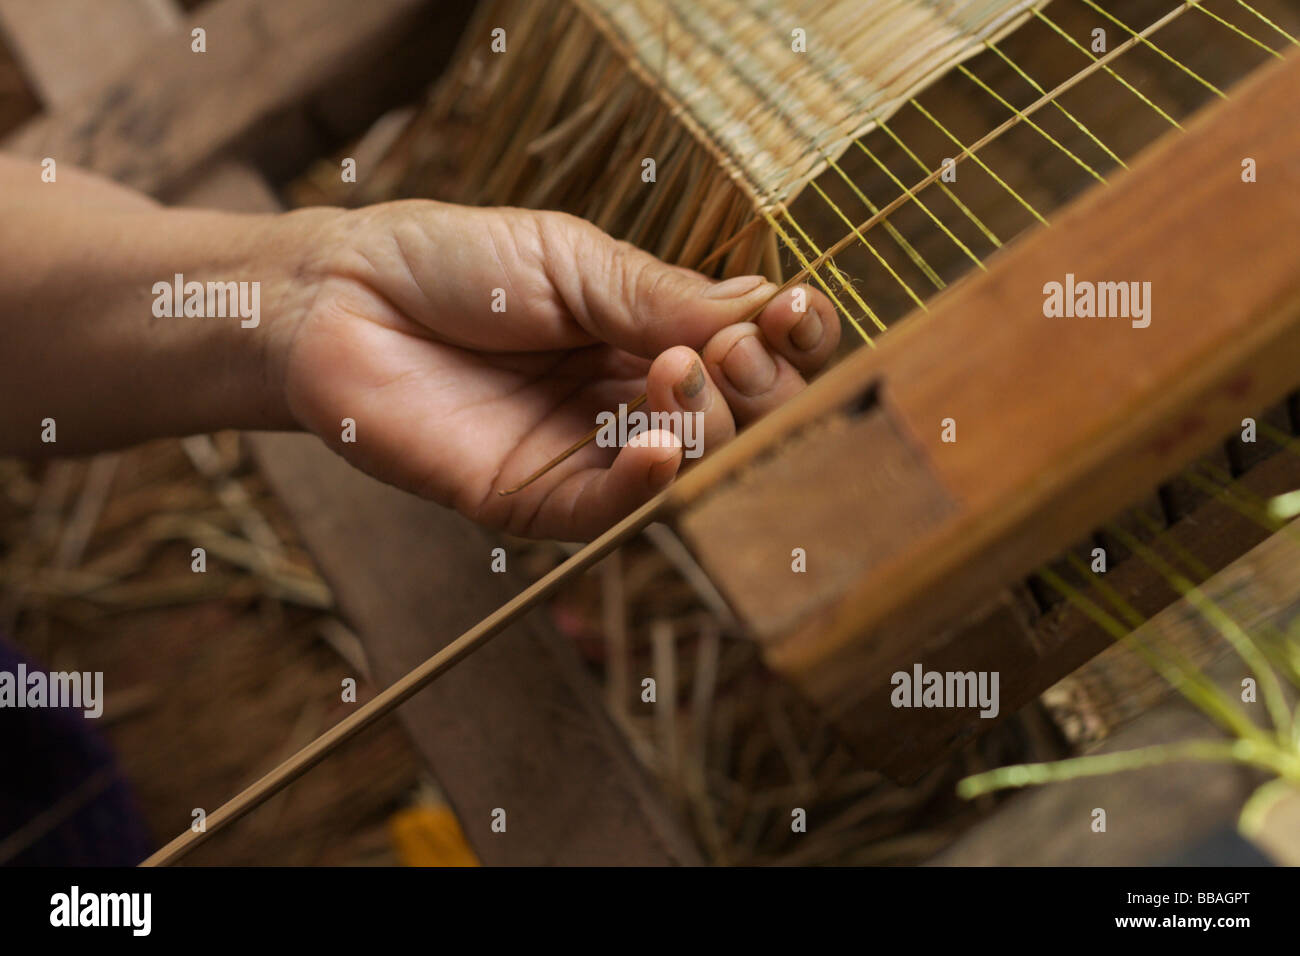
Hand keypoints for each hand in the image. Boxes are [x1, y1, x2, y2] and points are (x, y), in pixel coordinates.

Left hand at [283, 201, 839, 539]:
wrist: (341, 299)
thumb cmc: (454, 263)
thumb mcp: (572, 260)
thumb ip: (662, 298)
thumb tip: (766, 311)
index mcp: (653, 336)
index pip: (753, 355)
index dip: (790, 343)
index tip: (793, 313)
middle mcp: (633, 401)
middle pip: (739, 420)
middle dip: (760, 389)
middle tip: (732, 350)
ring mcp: (587, 455)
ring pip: (688, 469)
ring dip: (707, 426)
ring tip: (680, 371)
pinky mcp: (535, 502)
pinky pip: (609, 512)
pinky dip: (647, 484)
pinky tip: (657, 442)